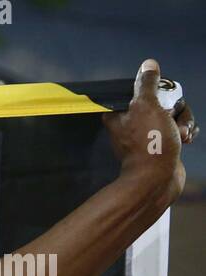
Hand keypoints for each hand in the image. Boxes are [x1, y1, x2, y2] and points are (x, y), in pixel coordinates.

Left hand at [103, 60, 194, 206]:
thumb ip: (147, 84)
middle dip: (176, 109)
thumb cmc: (149, 143)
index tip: (164, 100)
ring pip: (175, 115)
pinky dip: (186, 132)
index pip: (142, 90)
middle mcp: (133, 123)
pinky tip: (186, 140)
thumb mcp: (146, 106)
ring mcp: (149, 135)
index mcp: (120, 114)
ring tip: (181, 136)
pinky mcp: (164, 144)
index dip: (158, 92)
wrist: (158, 180)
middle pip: (163, 101)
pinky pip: (180, 129)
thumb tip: (148, 65)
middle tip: (173, 121)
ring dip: (183, 122)